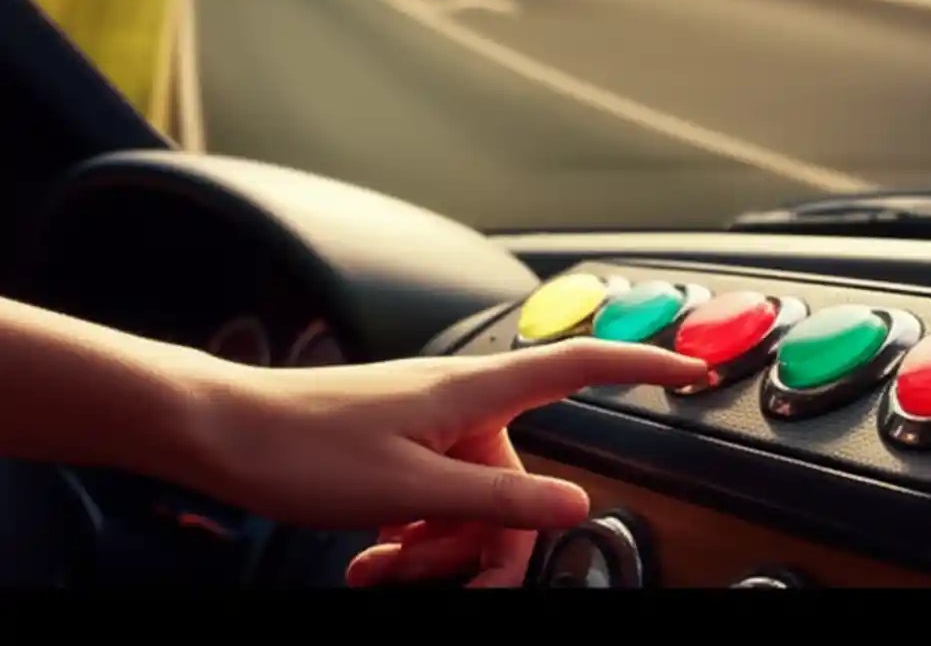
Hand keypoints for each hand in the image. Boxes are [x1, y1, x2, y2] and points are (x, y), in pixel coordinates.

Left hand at [194, 338, 705, 586]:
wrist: (221, 434)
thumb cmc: (303, 443)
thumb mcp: (411, 488)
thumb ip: (501, 496)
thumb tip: (574, 504)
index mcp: (475, 394)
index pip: (581, 365)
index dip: (643, 363)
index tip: (692, 370)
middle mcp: (462, 407)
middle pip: (520, 481)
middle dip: (487, 544)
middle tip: (443, 584)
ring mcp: (432, 430)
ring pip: (474, 502)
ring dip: (441, 551)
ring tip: (386, 570)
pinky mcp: (403, 451)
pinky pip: (438, 502)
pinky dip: (417, 539)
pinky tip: (375, 560)